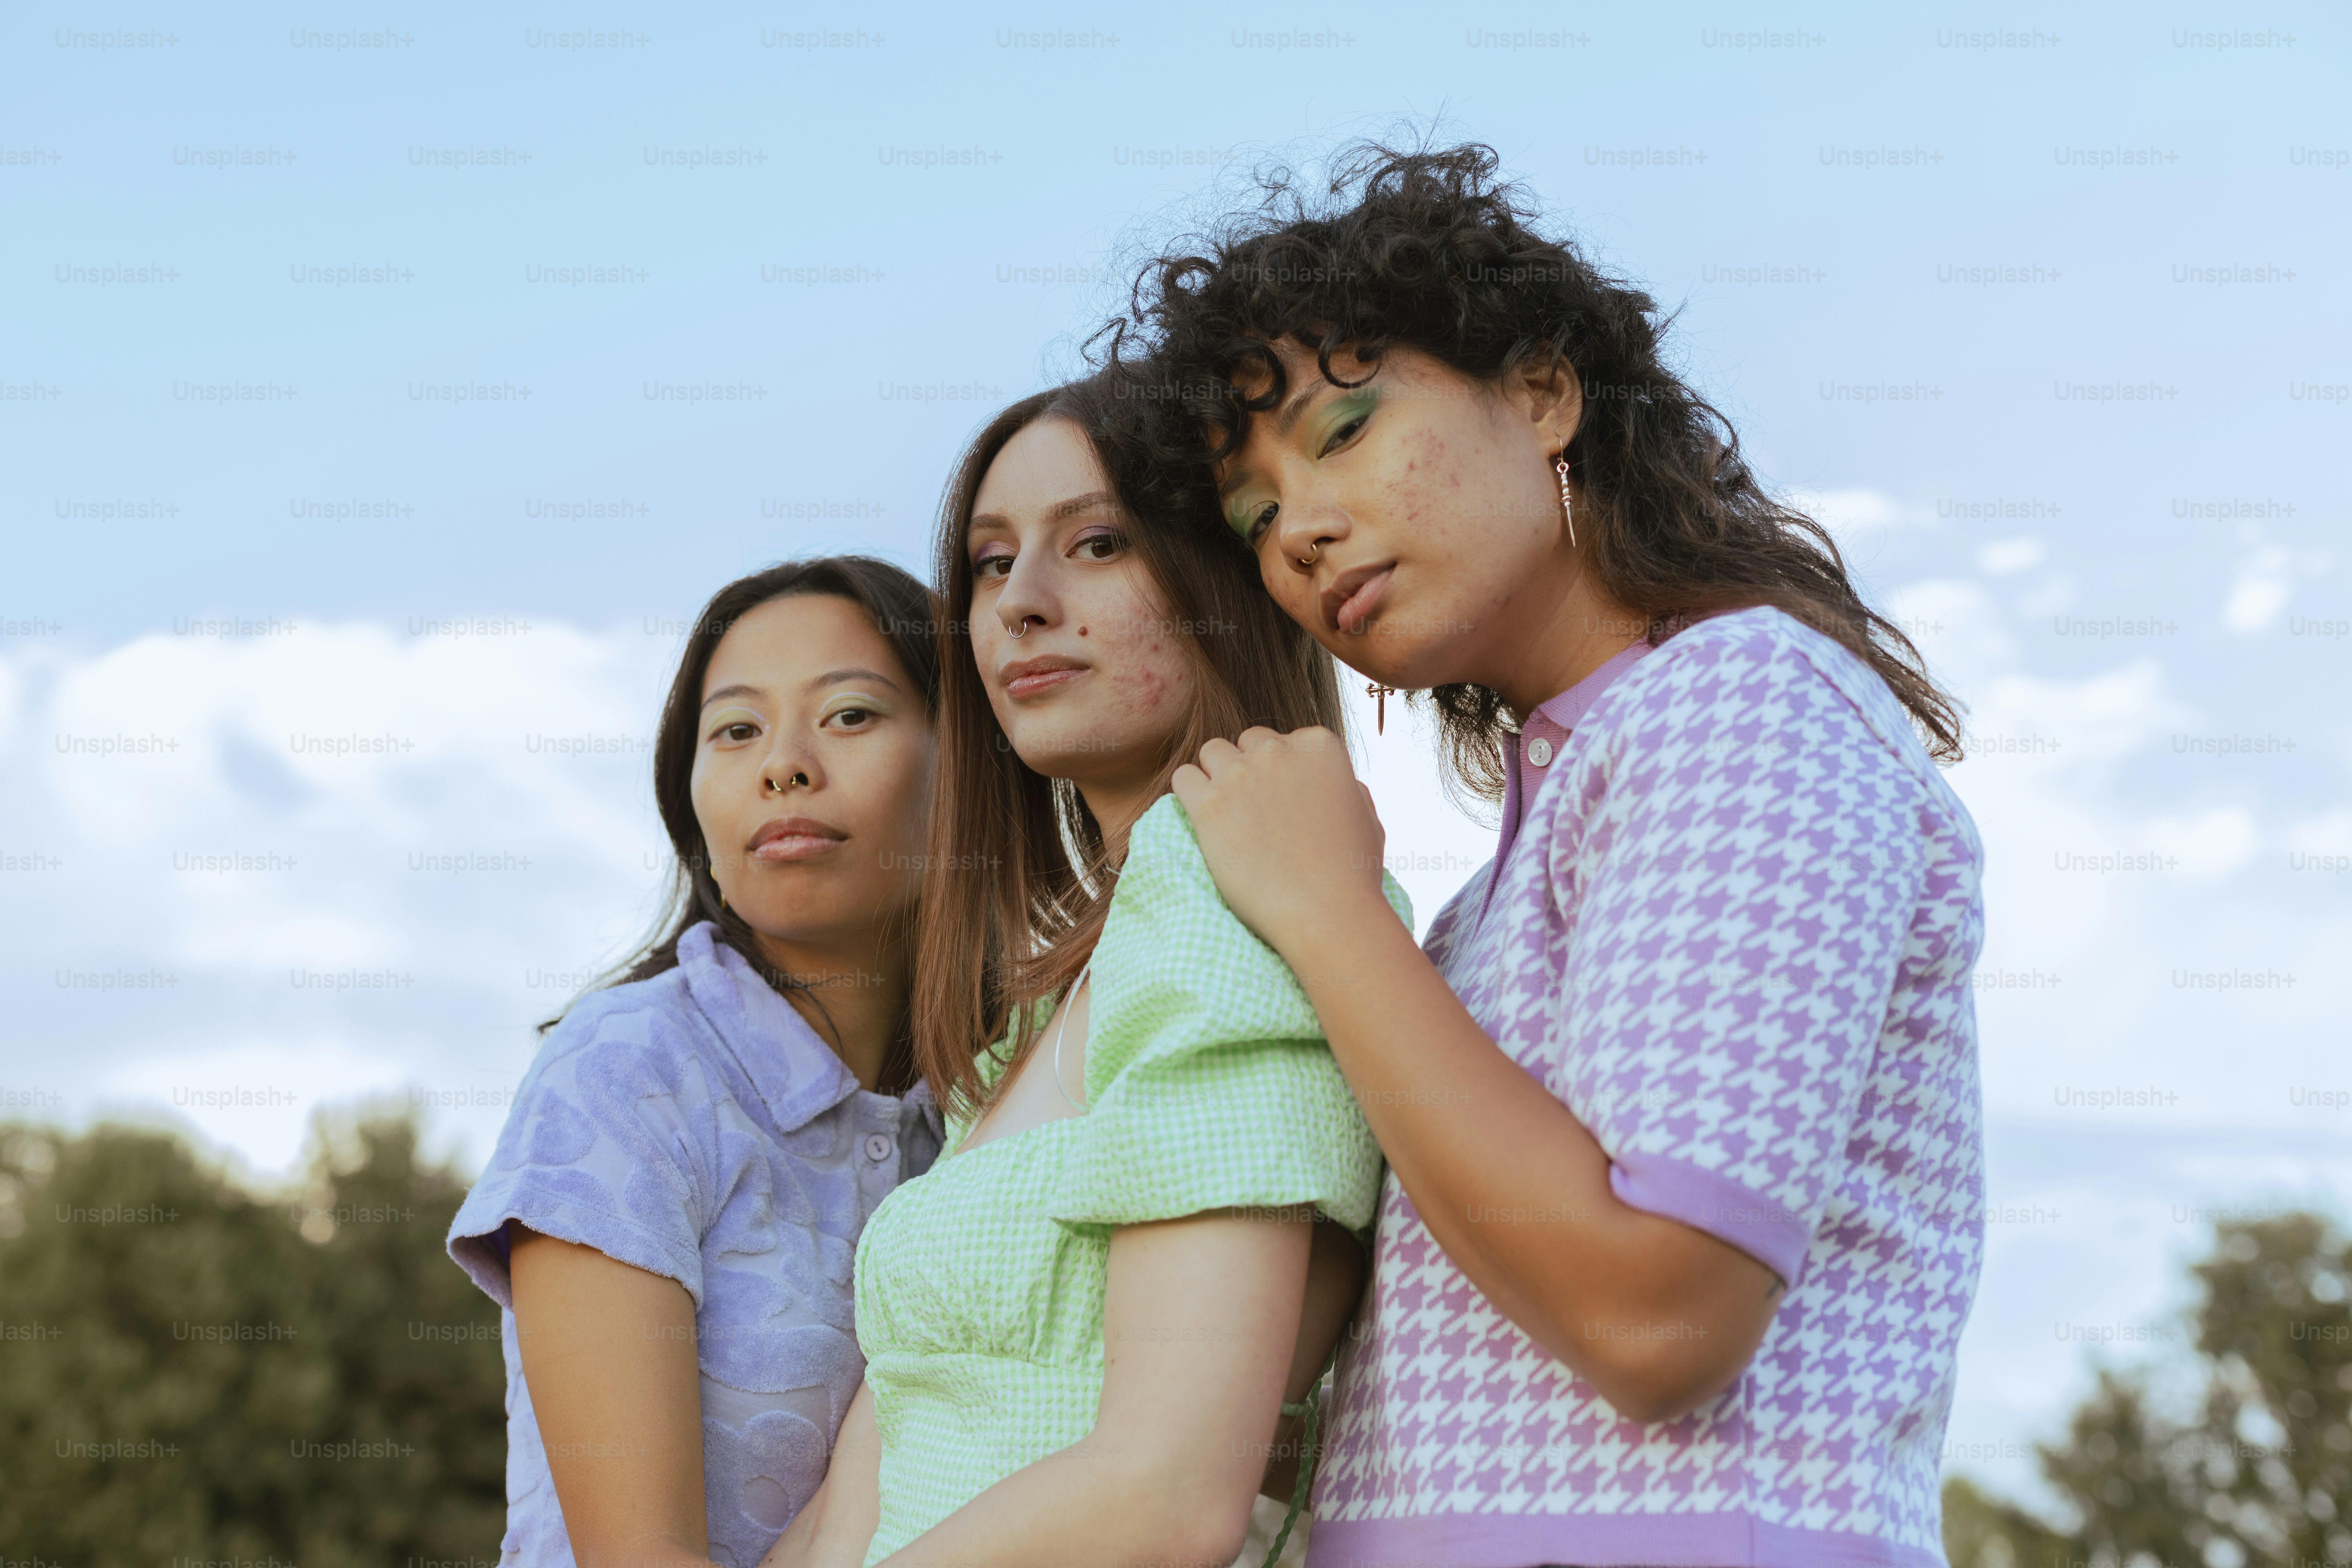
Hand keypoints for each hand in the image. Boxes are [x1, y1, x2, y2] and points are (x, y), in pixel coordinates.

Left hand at [1170, 726, 1386, 964]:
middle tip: (1253, 809)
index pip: (1284, 740)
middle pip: (1246, 743)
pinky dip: (1189, 794)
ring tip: (1226, 814)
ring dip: (1216, 776)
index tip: (1283, 800)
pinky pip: (1183, 778)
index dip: (1281, 771)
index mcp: (1319, 746)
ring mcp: (1240, 775)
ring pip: (1211, 753)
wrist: (1325, 912)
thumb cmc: (1351, 872)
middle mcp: (1278, 751)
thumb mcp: (1366, 816)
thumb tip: (1332, 781)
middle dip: (1248, 769)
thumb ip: (1347, 787)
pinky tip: (1204, 819)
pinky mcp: (1209, 805)